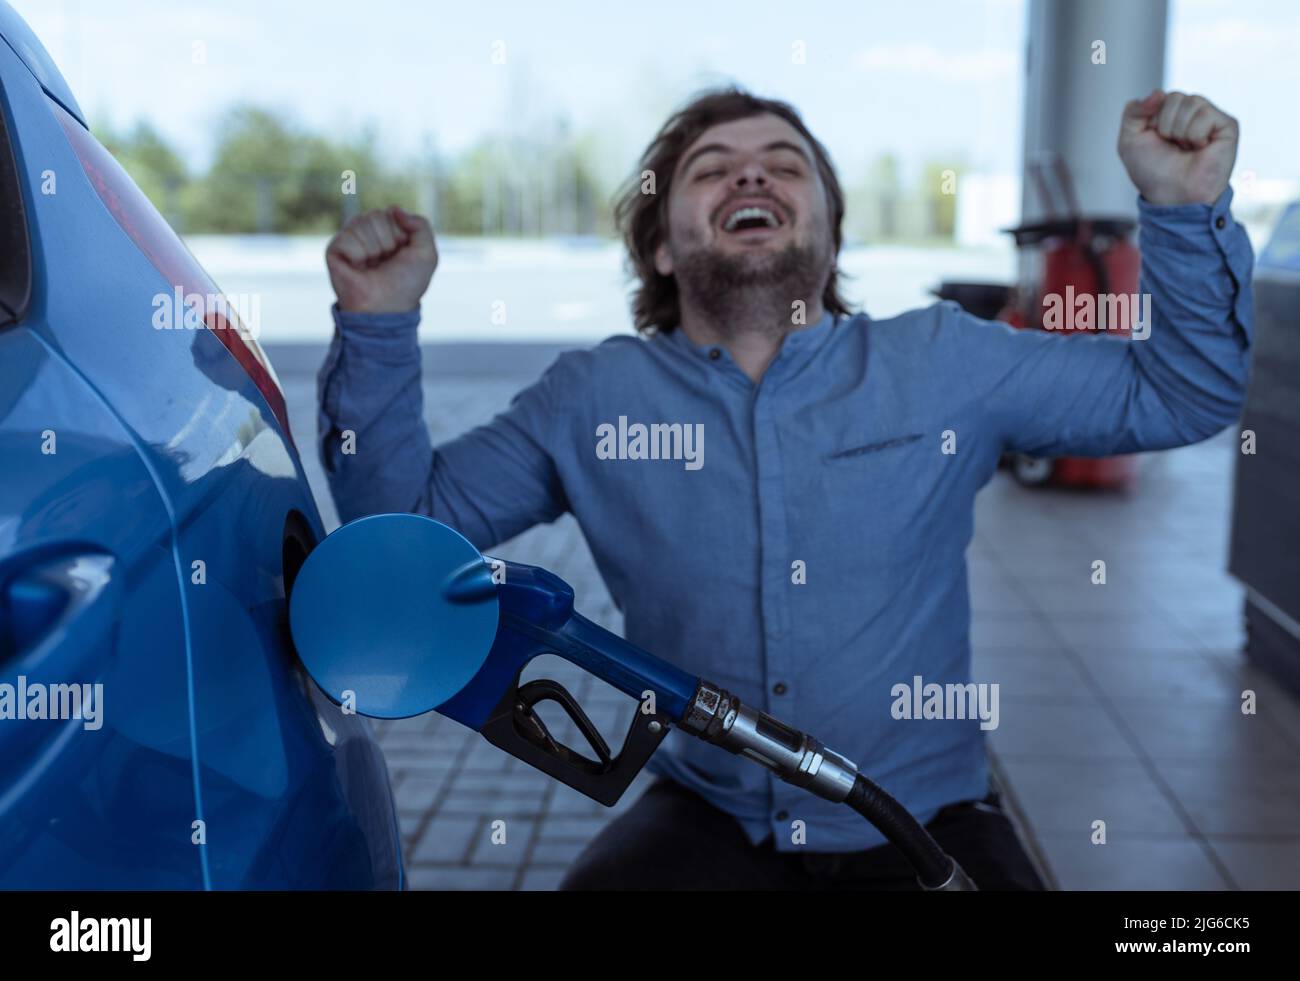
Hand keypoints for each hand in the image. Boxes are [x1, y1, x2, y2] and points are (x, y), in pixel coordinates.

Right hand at [326, 206, 437, 313]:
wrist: (385, 308)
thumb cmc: (406, 284)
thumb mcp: (427, 254)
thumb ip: (421, 225)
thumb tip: (395, 208)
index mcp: (389, 231)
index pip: (392, 213)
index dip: (400, 235)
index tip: (401, 255)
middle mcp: (368, 232)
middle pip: (376, 215)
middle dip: (386, 242)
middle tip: (385, 262)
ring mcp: (350, 239)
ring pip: (361, 223)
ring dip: (373, 249)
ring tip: (371, 266)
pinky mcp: (334, 249)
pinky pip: (347, 237)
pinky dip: (357, 255)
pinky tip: (357, 268)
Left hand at [1117, 90, 1237, 205]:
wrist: (1172, 196)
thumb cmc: (1153, 172)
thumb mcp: (1129, 140)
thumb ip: (1133, 112)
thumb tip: (1158, 92)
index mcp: (1170, 113)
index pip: (1159, 97)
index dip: (1151, 120)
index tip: (1155, 140)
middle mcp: (1191, 112)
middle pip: (1174, 97)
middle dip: (1165, 125)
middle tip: (1173, 146)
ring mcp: (1210, 117)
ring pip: (1190, 102)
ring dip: (1179, 132)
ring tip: (1186, 149)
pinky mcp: (1227, 125)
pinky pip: (1204, 114)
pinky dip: (1195, 135)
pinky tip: (1199, 148)